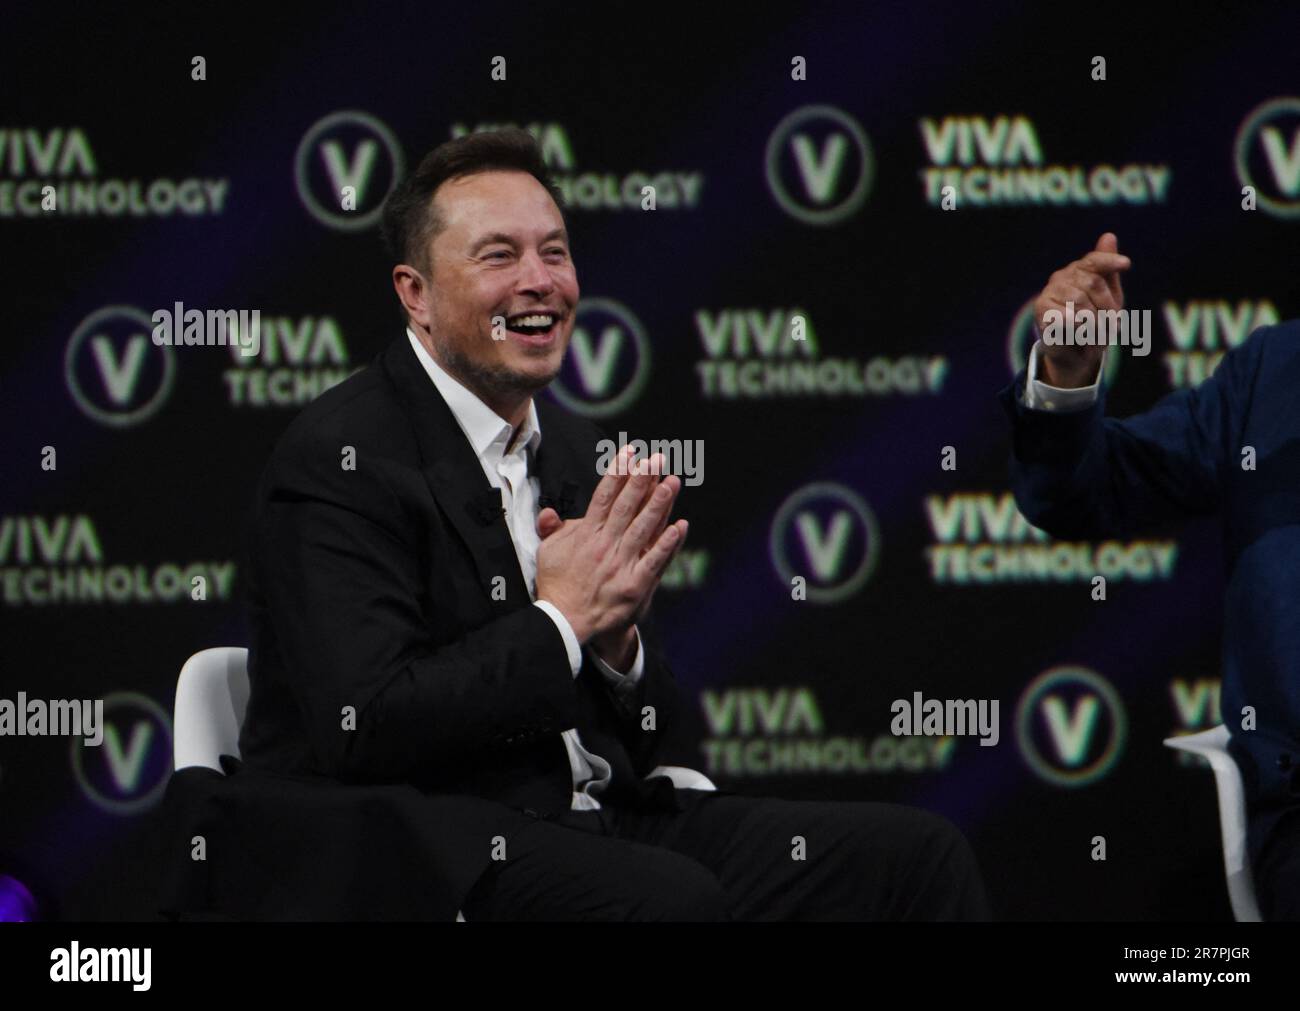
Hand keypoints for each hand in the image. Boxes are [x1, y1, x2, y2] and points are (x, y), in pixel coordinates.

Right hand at [534, 447, 686, 643]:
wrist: (564, 621)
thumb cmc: (557, 585)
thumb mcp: (548, 553)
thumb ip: (552, 529)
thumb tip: (549, 512)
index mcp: (586, 534)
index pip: (604, 496)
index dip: (618, 473)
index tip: (630, 452)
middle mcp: (604, 545)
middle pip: (627, 506)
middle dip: (642, 480)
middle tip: (657, 458)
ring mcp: (620, 564)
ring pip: (643, 528)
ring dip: (658, 504)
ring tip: (672, 481)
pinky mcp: (634, 585)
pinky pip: (654, 561)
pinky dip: (667, 544)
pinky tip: (680, 526)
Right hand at [1033, 232, 1129, 387]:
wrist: (1076, 352)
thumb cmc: (1095, 321)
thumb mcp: (1109, 297)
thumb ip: (1108, 270)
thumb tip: (1109, 235)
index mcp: (1080, 270)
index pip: (1095, 260)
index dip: (1109, 261)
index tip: (1126, 264)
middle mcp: (1062, 276)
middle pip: (1093, 283)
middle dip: (1108, 308)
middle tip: (1114, 327)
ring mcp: (1050, 291)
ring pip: (1080, 302)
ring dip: (1096, 323)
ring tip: (1098, 336)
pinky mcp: (1041, 309)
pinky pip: (1066, 316)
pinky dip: (1079, 329)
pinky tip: (1081, 335)